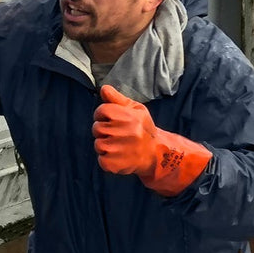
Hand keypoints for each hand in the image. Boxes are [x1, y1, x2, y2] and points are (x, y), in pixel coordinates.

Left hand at [93, 84, 210, 196]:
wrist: (156, 154)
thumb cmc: (143, 129)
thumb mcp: (136, 110)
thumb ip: (117, 99)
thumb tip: (104, 88)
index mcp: (130, 117)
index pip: (102, 110)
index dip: (102, 114)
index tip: (110, 119)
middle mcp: (127, 132)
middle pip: (97, 128)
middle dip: (103, 131)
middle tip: (117, 135)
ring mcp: (120, 149)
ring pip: (98, 144)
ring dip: (105, 146)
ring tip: (119, 146)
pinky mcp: (115, 164)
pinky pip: (101, 160)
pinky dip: (107, 160)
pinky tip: (119, 157)